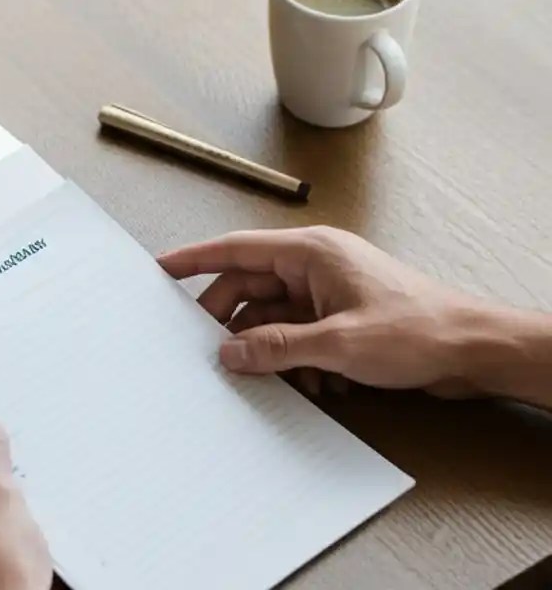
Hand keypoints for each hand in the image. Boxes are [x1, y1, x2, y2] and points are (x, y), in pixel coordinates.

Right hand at [157, 226, 497, 397]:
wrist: (474, 349)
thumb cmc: (418, 330)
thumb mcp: (338, 344)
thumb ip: (276, 346)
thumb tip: (228, 352)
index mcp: (311, 253)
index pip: (236, 250)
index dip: (194, 260)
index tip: (160, 269)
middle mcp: (315, 267)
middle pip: (249, 289)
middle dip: (233, 324)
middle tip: (212, 354)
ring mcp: (327, 293)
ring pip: (272, 318)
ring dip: (271, 350)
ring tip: (280, 378)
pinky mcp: (339, 318)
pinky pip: (296, 335)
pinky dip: (295, 359)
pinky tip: (314, 383)